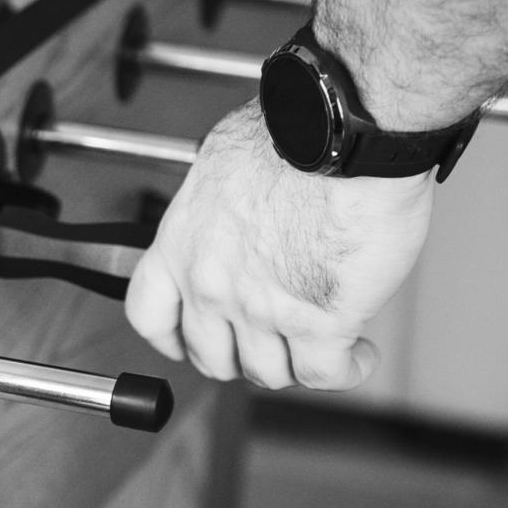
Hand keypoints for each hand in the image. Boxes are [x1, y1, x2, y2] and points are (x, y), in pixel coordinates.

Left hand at [124, 101, 430, 391]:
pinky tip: (357, 355)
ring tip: (318, 345)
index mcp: (181, 243)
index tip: (187, 341)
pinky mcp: (320, 323)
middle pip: (211, 357)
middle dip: (242, 356)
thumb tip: (231, 215)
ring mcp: (262, 309)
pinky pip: (323, 375)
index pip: (149, 314)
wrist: (342, 133)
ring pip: (268, 373)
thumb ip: (216, 208)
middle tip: (269, 340)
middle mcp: (212, 283)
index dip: (171, 337)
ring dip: (295, 365)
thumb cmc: (292, 132)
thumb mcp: (222, 164)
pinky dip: (345, 372)